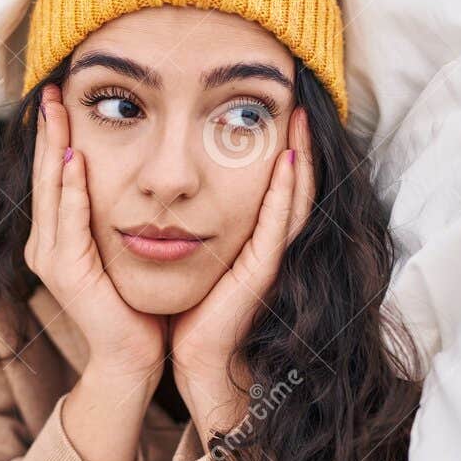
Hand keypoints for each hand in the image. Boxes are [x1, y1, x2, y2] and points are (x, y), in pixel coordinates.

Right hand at [25, 83, 166, 389]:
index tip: (63, 97)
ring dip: (53, 148)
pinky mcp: (65, 273)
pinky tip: (74, 161)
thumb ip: (118, 215)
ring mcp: (51, 258)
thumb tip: (136, 175)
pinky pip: (68, 221)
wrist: (134, 356)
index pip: (55, 175)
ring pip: (51, 191)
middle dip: (48, 131)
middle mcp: (46, 244)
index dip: (56, 135)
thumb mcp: (124, 248)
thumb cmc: (137, 303)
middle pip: (45, 175)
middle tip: (52, 89)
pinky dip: (71, 190)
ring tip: (57, 110)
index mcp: (58, 237)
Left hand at [170, 107, 314, 437]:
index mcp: (250, 237)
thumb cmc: (188, 310)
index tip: (273, 106)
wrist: (193, 359)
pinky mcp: (262, 271)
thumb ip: (189, 222)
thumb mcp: (189, 254)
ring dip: (299, 155)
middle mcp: (266, 243)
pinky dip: (286, 192)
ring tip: (299, 117)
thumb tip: (161, 186)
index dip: (277, 146)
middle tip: (296, 100)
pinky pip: (278, 224)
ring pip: (293, 196)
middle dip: (296, 141)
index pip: (270, 182)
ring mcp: (269, 256)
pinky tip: (288, 161)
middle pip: (291, 182)